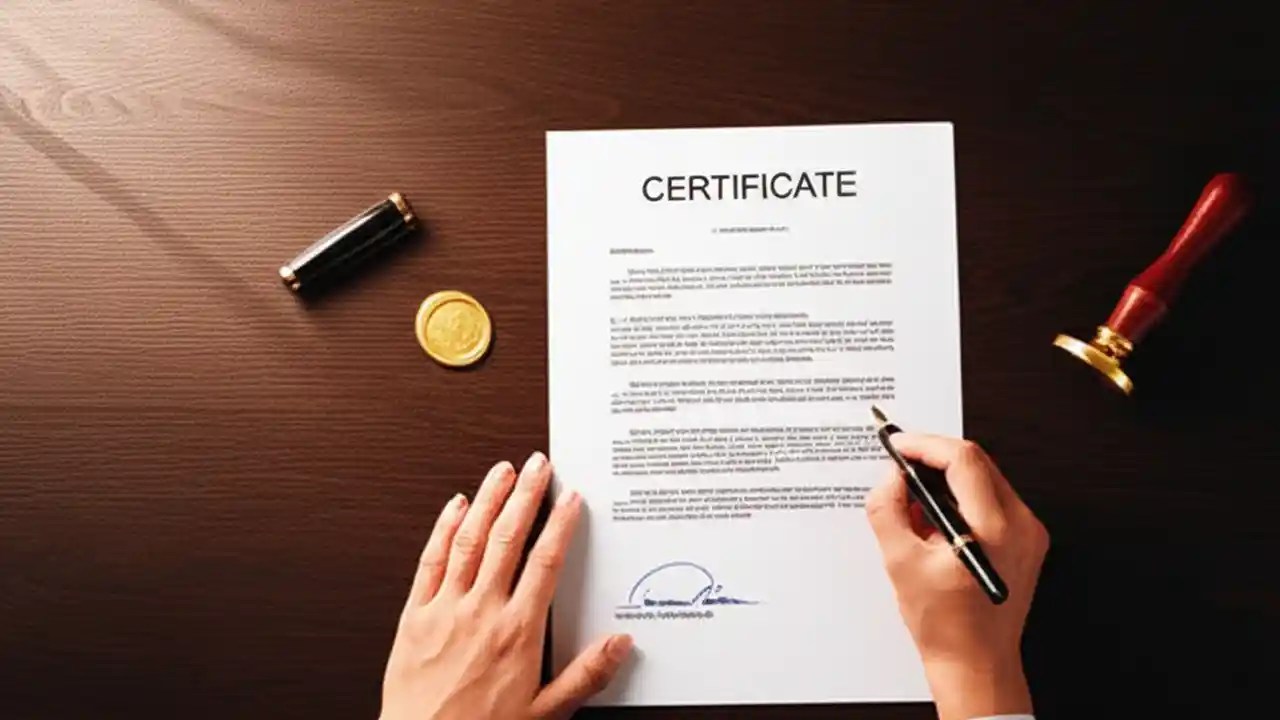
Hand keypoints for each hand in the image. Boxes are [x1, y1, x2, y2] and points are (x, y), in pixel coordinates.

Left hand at [380, 452, 632, 719]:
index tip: (571, 498)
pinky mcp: (414, 616)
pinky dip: (443, 529)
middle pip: (508, 538)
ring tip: (502, 471)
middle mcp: (482, 612)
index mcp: (518, 632)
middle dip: (526, 495)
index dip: (560, 524)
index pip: (545, 562)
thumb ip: (585, 675)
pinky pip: (430, 561)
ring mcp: (445, 609)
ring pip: (470, 540)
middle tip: (539, 465)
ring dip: (487, 500)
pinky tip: (454, 507)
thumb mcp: (546, 714)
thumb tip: (620, 645)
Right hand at [866, 434, 1048, 719]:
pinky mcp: (1026, 541)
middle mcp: (1021, 526)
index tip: (898, 446)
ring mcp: (1029, 533)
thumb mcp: (901, 564)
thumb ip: (889, 511)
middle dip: (934, 457)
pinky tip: (934, 520)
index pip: (963, 459)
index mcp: (995, 529)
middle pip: (976, 463)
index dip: (925, 445)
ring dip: (946, 478)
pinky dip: (960, 498)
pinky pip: (991, 500)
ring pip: (984, 479)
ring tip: (913, 501)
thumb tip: (890, 477)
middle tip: (901, 465)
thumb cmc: (946, 627)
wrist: (976, 664)